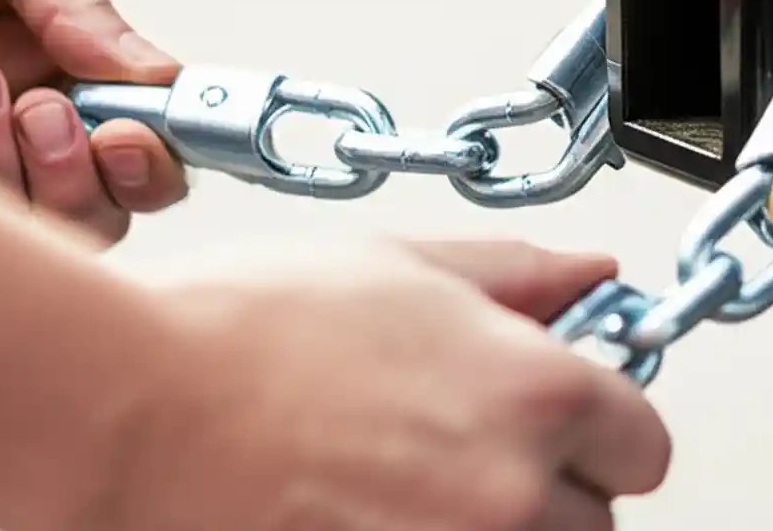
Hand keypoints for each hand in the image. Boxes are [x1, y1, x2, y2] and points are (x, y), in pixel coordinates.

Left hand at [0, 0, 186, 244]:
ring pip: (33, 226)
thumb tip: (162, 74)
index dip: (157, 159)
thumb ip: (80, 3)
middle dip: (95, 179)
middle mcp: (18, 121)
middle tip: (55, 115)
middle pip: (99, 210)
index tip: (139, 136)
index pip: (137, 145)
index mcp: (62, 66)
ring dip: (22, 173)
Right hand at [82, 239, 670, 530]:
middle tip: (473, 455)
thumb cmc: (246, 330)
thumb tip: (594, 275)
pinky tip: (377, 515)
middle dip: (551, 489)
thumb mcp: (403, 267)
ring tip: (414, 490)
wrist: (129, 406)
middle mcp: (514, 492)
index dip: (607, 430)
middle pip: (596, 521)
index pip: (643, 444)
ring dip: (501, 530)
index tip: (576, 428)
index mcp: (537, 394)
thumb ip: (521, 277)